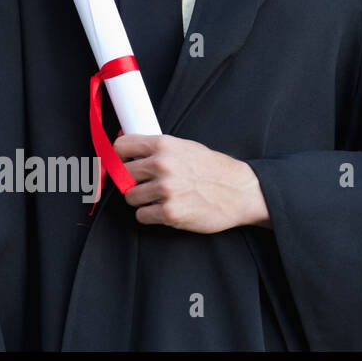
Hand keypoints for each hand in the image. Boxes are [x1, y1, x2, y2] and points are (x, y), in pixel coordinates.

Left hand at [114, 134, 269, 232]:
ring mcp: (165, 190)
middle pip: (122, 174)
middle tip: (148, 182)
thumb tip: (127, 145)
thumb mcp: (189, 147)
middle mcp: (162, 165)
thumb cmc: (216, 169)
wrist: (241, 191)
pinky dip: (151, 215)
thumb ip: (159, 148)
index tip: (122, 161)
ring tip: (162, 197)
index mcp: (166, 145)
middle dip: (132, 180)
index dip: (119, 155)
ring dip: (142, 199)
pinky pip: (142, 216)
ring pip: (130, 197)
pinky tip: (168, 208)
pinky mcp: (169, 213)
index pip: (121, 146)